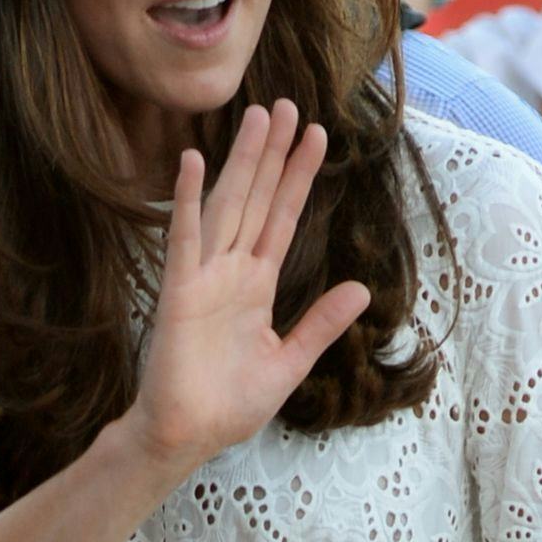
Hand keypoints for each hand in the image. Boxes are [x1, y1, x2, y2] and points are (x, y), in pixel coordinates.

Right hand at [126, 102, 368, 476]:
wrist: (186, 436)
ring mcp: (204, 278)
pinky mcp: (179, 293)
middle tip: (289, 106)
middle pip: (257, 199)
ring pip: (228, 206)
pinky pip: (183, 239)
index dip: (298, 178)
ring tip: (259, 117)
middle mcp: (231, 273)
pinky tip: (192, 162)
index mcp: (256, 287)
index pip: (282, 219)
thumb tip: (361, 290)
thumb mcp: (289, 363)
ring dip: (242, 162)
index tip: (317, 137)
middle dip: (274, 155)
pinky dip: (187, 200)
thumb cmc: (228, 406)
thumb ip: (321, 324)